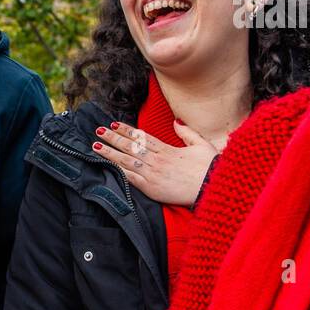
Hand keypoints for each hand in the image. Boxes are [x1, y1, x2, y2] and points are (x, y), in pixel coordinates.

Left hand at [92, 120, 218, 206]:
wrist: (213, 188)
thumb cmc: (211, 168)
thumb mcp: (202, 145)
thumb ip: (187, 133)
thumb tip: (176, 122)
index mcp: (168, 149)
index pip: (142, 137)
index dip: (127, 130)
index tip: (114, 124)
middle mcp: (158, 159)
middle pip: (130, 146)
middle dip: (113, 138)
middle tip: (98, 130)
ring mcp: (153, 173)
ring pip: (127, 160)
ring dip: (110, 152)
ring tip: (95, 146)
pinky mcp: (151, 188)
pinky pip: (131, 178)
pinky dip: (118, 171)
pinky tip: (107, 166)